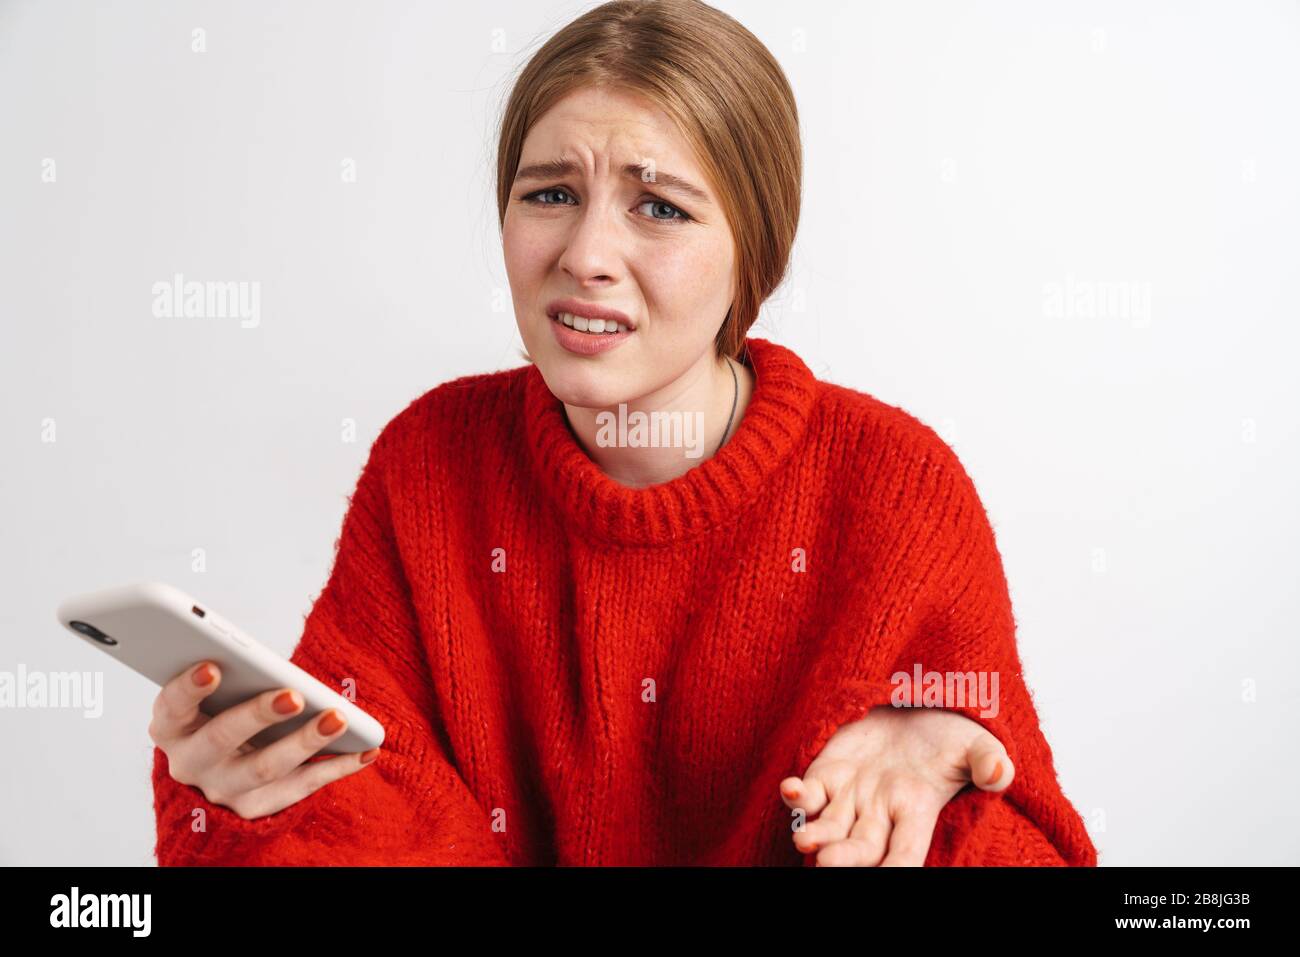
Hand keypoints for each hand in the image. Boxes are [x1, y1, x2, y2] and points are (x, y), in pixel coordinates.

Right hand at [149, 660, 380, 819]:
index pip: (172, 706)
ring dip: (305, 742)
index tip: (213, 667)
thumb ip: (228, 676)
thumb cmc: (220, 708)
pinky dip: (337, 766)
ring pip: (265, 768)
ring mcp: (222, 789)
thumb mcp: (212, 693)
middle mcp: (190, 762)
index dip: (189, 688)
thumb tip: (260, 659)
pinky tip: (367, 749)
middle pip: (222, 739)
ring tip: (338, 718)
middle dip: (258, 714)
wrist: (218, 767)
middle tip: (293, 695)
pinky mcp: (256, 807)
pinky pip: (302, 787)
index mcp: (172, 726)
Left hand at [779, 705, 1013, 865]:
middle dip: (846, 858)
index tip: (891, 877)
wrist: (916, 711)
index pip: (906, 852)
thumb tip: (1000, 772)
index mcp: (916, 810)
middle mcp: (880, 813)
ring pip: (829, 827)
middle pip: (862, 848)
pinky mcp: (827, 774)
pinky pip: (808, 793)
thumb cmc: (950, 737)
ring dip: (816, 836)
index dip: (897, 868)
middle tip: (828, 863)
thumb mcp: (975, 745)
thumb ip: (987, 762)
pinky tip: (790, 790)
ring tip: (803, 840)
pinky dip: (796, 796)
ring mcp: (850, 796)